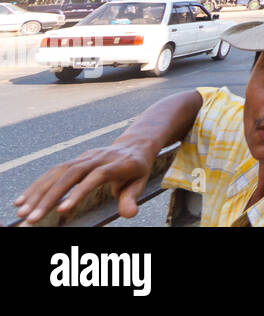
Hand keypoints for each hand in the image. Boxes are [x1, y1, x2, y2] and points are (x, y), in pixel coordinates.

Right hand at [13, 142, 155, 223]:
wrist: (135, 144)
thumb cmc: (138, 169)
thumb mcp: (142, 182)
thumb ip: (132, 197)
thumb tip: (130, 214)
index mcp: (118, 163)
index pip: (96, 176)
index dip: (79, 191)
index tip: (62, 210)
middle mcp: (99, 157)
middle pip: (72, 174)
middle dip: (50, 197)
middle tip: (33, 217)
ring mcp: (86, 156)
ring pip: (59, 171)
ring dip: (38, 191)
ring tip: (23, 212)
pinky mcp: (76, 159)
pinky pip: (54, 170)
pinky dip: (37, 185)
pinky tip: (23, 199)